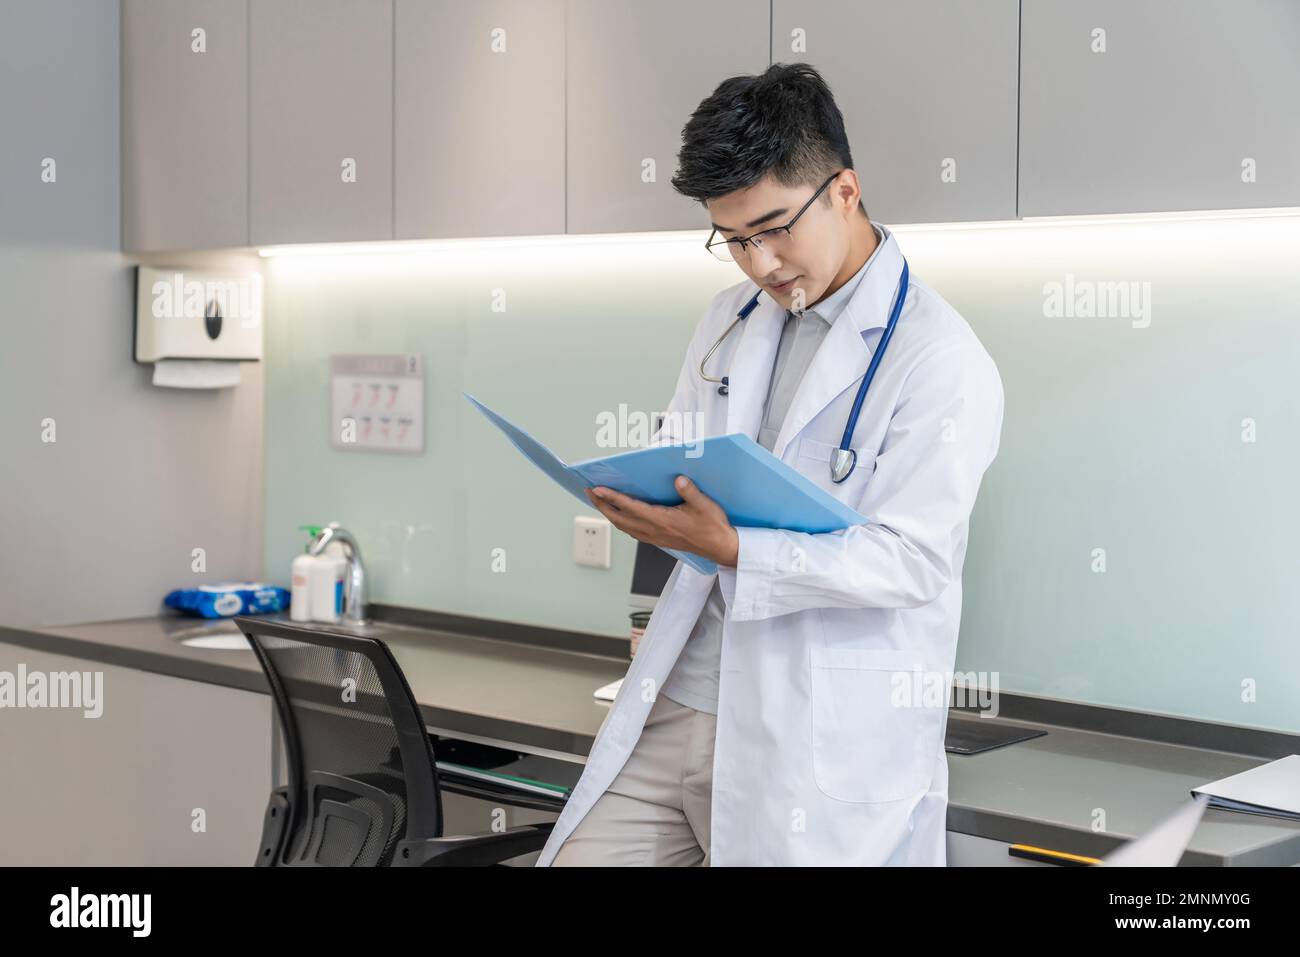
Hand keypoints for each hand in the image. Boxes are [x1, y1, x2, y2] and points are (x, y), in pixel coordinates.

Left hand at [584, 476, 739, 566]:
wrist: (720, 548)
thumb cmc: (713, 527)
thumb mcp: (705, 505)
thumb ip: (690, 492)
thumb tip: (678, 479)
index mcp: (662, 521)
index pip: (631, 507)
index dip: (612, 498)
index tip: (597, 489)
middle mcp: (654, 531)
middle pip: (620, 519)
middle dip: (602, 505)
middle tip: (589, 492)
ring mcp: (655, 537)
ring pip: (624, 526)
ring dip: (609, 514)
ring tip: (600, 502)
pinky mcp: (658, 540)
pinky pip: (632, 531)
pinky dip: (621, 522)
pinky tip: (620, 516)